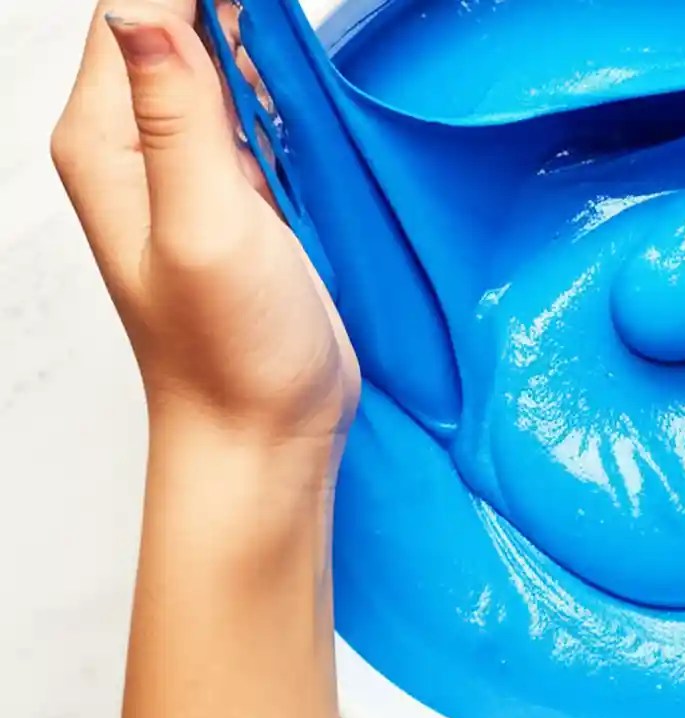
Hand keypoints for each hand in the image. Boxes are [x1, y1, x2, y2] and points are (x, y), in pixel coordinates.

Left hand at [51, 0, 358, 443]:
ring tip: (295, 29)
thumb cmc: (230, 351)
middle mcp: (136, 141)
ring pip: (210, 51)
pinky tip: (300, 67)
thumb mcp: (205, 229)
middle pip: (168, 19)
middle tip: (289, 13)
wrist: (263, 430)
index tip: (264, 0)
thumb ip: (177, 116)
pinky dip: (273, 71)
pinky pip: (246, 99)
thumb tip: (142, 13)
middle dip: (227, 3)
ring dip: (252, 26)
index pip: (133, 9)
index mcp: (106, 140)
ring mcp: (188, 163)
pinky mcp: (237, 185)